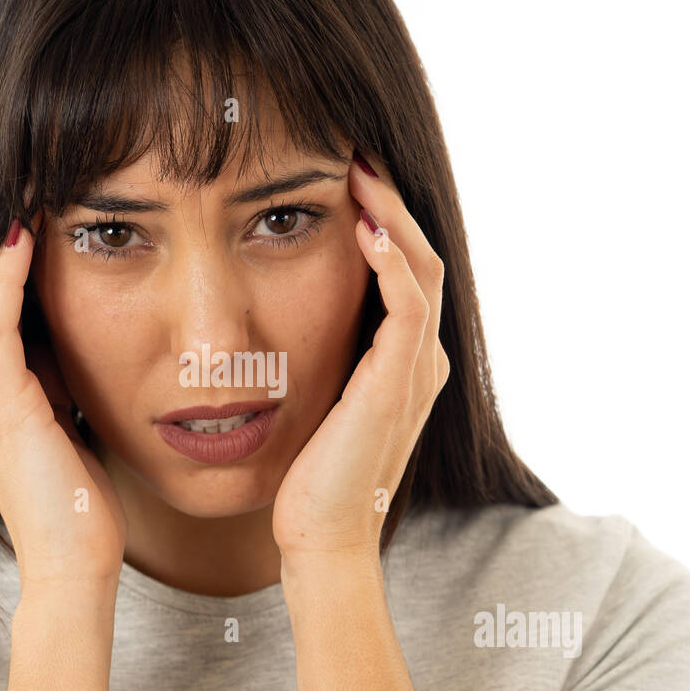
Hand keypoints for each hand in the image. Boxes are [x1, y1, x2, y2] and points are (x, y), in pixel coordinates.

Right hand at [0, 215, 127, 590]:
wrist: (75, 558)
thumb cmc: (85, 501)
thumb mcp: (74, 427)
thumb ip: (67, 387)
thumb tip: (95, 347)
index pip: (3, 313)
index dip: (18, 263)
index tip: (47, 212)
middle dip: (7, 243)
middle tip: (30, 184)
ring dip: (3, 247)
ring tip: (25, 194)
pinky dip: (5, 279)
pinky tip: (25, 238)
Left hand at [271, 152, 449, 561]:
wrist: (319, 539)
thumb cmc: (305, 478)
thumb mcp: (311, 401)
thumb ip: (312, 357)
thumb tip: (268, 315)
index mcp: (401, 361)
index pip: (403, 269)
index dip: (379, 218)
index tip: (340, 175)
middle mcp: (419, 359)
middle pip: (420, 255)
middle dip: (388, 200)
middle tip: (354, 152)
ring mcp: (415, 370)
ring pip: (421, 268)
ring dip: (391, 215)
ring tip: (358, 170)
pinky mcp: (398, 383)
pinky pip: (407, 306)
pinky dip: (391, 261)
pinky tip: (362, 227)